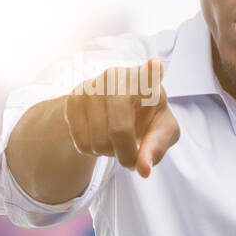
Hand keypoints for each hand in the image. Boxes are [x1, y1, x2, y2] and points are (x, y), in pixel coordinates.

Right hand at [64, 57, 180, 177]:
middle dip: (126, 155)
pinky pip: (80, 141)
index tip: (156, 65)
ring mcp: (93, 85)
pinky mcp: (73, 98)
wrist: (114, 111)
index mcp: (147, 82)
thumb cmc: (147, 120)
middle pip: (119, 130)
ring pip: (98, 140)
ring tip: (116, 142)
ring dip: (109, 153)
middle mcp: (118, 77)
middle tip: (130, 161)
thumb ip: (157, 148)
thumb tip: (143, 170)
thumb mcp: (162, 133)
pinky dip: (92, 151)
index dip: (151, 73)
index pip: (150, 75)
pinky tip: (99, 137)